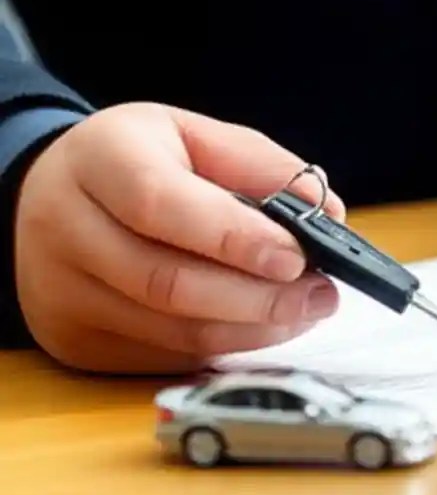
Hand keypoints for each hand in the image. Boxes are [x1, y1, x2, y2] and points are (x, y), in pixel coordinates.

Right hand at [14, 102, 345, 372]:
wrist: (53, 196)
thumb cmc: (137, 163)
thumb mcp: (194, 137)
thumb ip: (260, 167)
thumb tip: (325, 213)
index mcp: (98, 160)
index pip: (161, 205)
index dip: (235, 237)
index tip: (297, 257)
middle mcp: (67, 227)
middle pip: (168, 282)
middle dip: (260, 298)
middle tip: (321, 295)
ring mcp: (65, 293)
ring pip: (173, 332)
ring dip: (255, 329)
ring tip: (305, 311)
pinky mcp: (77, 341)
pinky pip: (167, 357)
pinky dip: (226, 346)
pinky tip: (261, 325)